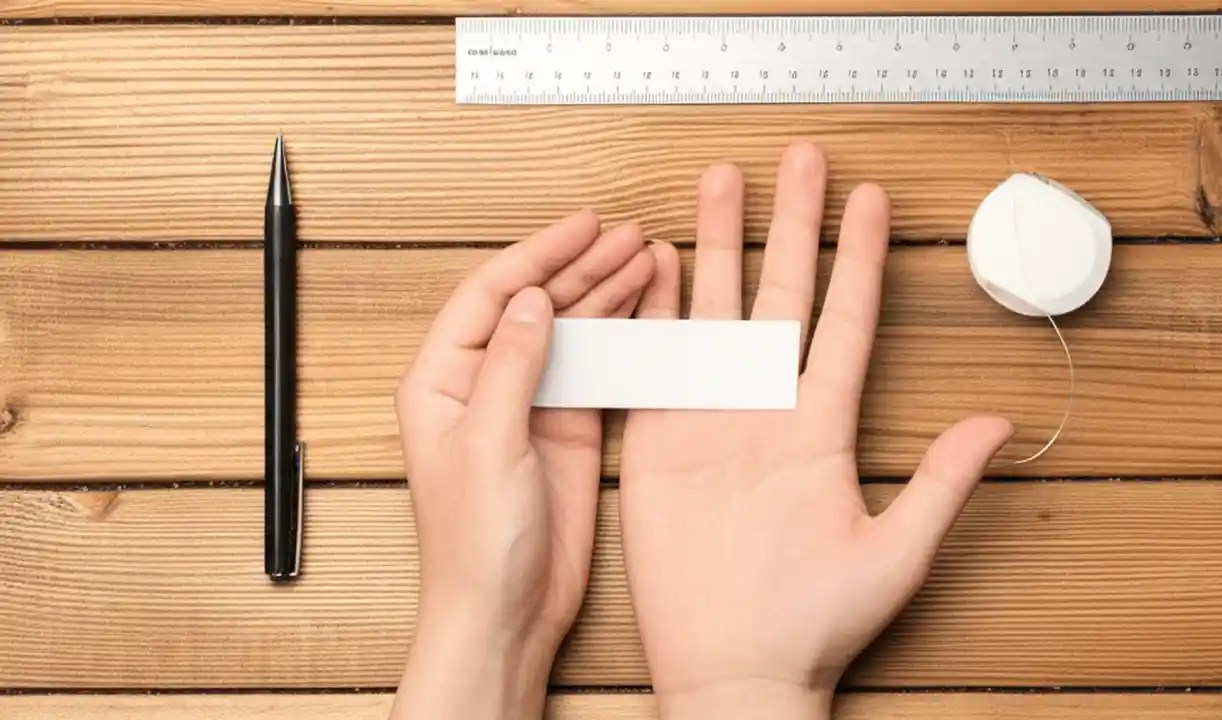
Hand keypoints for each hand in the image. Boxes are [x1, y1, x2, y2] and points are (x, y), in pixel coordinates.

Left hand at [391, 212, 654, 719]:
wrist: (505, 610)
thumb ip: (512, 368)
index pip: (490, 294)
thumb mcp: (488, 446)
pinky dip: (622, 337)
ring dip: (605, 293)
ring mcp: (529, 404)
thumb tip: (531, 300)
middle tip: (628, 234)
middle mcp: (485, 383)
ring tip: (646, 256)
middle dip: (580, 265)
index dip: (536, 254)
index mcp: (443, 380)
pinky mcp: (567, 428)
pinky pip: (596, 368)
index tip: (581, 226)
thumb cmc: (474, 544)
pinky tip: (646, 309)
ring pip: (570, 330)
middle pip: (534, 303)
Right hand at [621, 143, 1013, 718]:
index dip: (860, 258)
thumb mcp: (895, 555)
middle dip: (790, 223)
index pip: (846, 320)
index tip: (872, 200)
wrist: (732, 667)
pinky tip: (655, 260)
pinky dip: (654, 307)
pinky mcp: (657, 438)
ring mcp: (710, 416)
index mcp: (824, 426)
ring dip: (717, 245)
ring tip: (719, 182)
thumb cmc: (815, 624)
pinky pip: (655, 358)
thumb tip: (1001, 424)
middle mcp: (768, 407)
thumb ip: (940, 484)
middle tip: (799, 160)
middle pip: (782, 293)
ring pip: (716, 309)